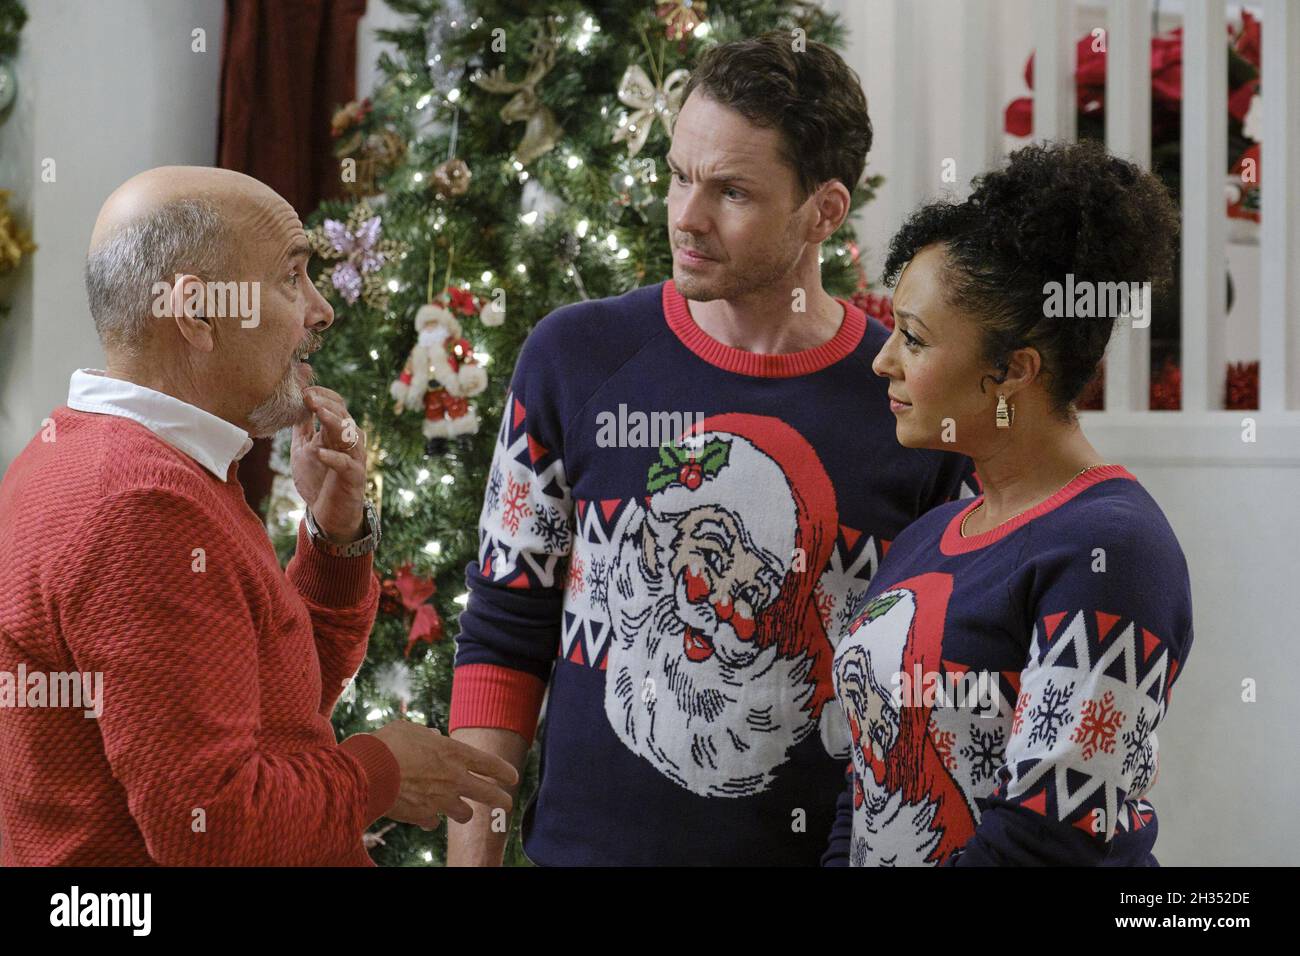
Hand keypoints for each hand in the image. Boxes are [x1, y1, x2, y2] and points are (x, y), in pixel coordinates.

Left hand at [291, 386, 366, 541]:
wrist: (327, 513)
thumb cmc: (317, 479)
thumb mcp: (303, 447)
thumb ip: (302, 426)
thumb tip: (296, 400)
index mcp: (338, 432)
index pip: (337, 405)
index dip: (323, 395)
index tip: (304, 389)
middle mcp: (350, 442)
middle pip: (344, 415)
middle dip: (326, 404)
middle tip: (308, 396)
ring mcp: (354, 459)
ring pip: (350, 435)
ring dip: (335, 422)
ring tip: (319, 412)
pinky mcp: (354, 478)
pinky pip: (347, 465)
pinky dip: (334, 458)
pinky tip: (320, 453)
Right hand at [371, 721, 518, 829]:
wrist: (367, 771)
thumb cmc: (388, 743)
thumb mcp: (411, 729)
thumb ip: (427, 735)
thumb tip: (433, 736)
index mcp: (455, 753)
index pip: (491, 765)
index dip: (505, 772)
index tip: (512, 777)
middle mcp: (454, 779)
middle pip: (489, 794)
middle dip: (501, 799)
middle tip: (507, 803)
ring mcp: (440, 801)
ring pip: (464, 815)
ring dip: (463, 812)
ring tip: (461, 811)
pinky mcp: (422, 816)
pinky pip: (432, 822)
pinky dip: (430, 819)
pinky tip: (425, 815)